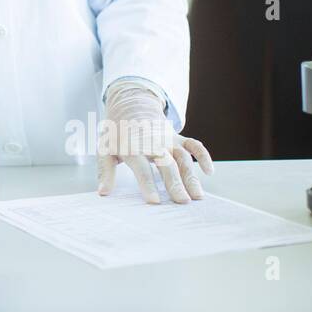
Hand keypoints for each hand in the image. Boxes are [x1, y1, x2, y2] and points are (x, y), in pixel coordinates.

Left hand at [96, 83, 213, 203]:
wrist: (130, 109)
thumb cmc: (117, 137)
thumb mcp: (105, 151)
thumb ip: (105, 172)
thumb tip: (102, 193)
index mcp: (132, 148)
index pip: (141, 167)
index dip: (147, 183)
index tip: (154, 202)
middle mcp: (152, 144)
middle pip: (166, 164)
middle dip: (175, 182)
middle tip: (183, 202)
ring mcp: (167, 141)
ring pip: (182, 157)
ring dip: (191, 175)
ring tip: (198, 196)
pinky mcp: (178, 139)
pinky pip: (194, 145)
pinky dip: (203, 155)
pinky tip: (209, 171)